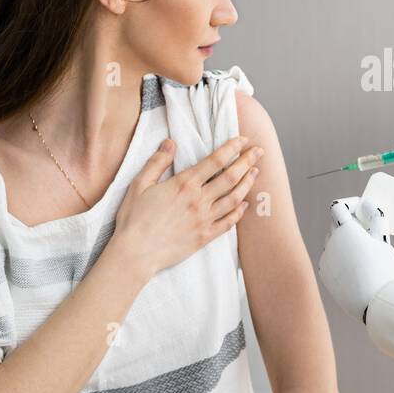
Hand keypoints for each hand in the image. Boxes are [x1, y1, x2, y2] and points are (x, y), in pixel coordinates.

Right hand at [114, 135, 263, 276]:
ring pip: (234, 198)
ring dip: (248, 183)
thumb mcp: (139, 184)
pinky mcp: (205, 236)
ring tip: (256, 172)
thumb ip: (157, 162)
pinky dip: (240, 212)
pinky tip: (245, 204)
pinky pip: (229, 222)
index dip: (232, 148)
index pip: (215, 161)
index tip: (243, 139)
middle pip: (231, 177)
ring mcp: (204, 219)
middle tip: (259, 151)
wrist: (135, 253)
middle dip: (248, 161)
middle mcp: (198, 200)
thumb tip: (170, 142)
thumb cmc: (133, 219)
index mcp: (184, 184)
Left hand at [317, 196, 393, 322]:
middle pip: (334, 222)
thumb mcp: (384, 241)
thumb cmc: (382, 270)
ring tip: (362, 250)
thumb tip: (368, 204)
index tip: (361, 206)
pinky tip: (354, 266)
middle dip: (348, 220)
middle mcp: (331, 242)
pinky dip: (339, 256)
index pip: (338, 206)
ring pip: (332, 240)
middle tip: (366, 227)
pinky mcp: (324, 273)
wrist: (373, 304)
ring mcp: (326, 258)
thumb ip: (377, 219)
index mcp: (346, 230)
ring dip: (343, 239)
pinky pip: (330, 258)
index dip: (350, 203)